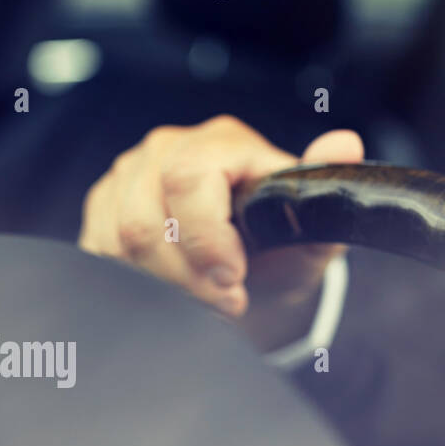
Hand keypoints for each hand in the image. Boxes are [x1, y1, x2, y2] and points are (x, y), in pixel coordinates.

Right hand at [78, 115, 363, 350]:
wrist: (255, 269)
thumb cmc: (283, 243)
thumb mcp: (315, 225)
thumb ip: (327, 190)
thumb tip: (347, 144)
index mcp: (224, 142)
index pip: (190, 178)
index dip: (205, 237)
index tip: (233, 280)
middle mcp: (169, 148)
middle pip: (145, 220)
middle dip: (186, 277)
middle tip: (226, 303)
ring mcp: (129, 176)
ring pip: (118, 242)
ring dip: (164, 286)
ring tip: (205, 299)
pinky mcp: (102, 207)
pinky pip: (98, 254)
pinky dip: (135, 284)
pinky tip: (173, 291)